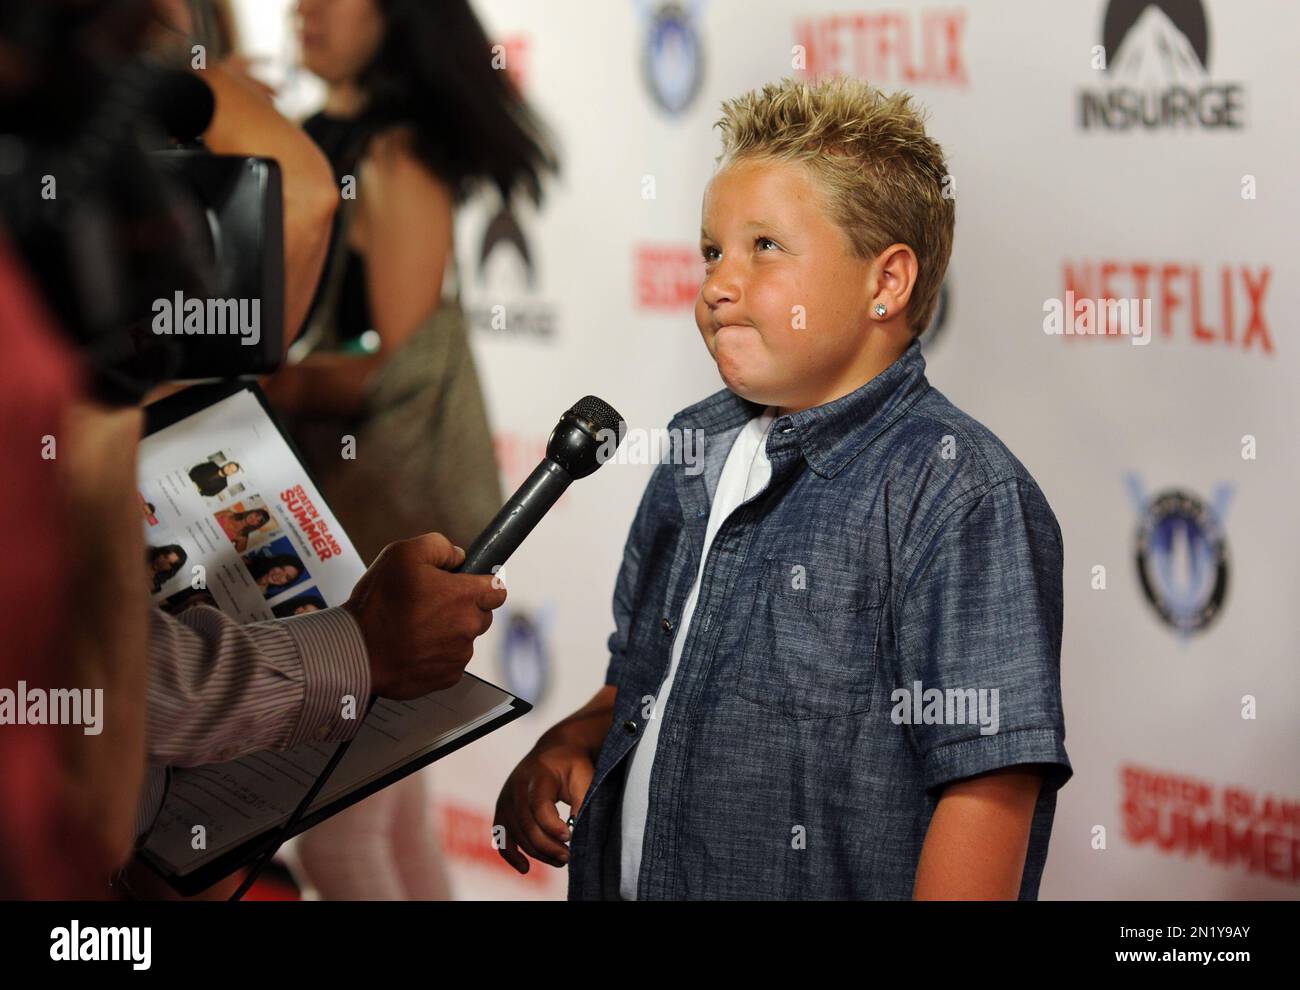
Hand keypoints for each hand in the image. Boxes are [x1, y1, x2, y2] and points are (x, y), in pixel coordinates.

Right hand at [343, 532, 506, 699]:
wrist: (357, 651)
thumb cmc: (380, 604)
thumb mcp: (404, 553)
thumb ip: (439, 546)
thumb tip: (458, 556)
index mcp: (466, 596)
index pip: (497, 589)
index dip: (481, 584)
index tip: (463, 585)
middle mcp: (469, 627)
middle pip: (481, 614)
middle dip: (462, 608)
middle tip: (429, 604)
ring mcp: (459, 655)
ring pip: (464, 638)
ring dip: (448, 632)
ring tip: (414, 626)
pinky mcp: (447, 677)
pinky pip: (450, 661)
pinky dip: (436, 655)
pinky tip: (413, 646)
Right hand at [493, 739, 595, 872]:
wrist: (554, 752)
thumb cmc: (572, 765)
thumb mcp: (584, 776)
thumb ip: (584, 801)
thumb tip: (578, 831)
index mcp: (537, 775)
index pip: (539, 807)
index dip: (553, 827)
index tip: (570, 838)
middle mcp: (515, 787)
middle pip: (527, 825)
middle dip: (548, 846)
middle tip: (569, 857)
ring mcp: (506, 800)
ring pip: (517, 835)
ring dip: (538, 853)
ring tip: (561, 860)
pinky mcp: (502, 810)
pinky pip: (501, 837)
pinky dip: (511, 855)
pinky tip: (525, 868)